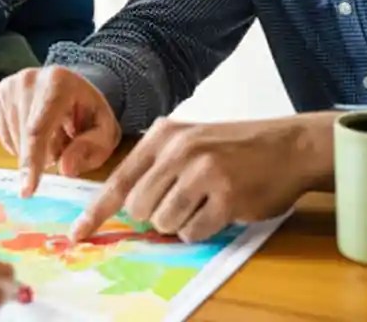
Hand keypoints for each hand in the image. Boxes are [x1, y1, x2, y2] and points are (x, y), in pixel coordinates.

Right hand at [0, 66, 120, 196]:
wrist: (74, 89)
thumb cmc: (90, 113)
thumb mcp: (104, 132)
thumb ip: (91, 149)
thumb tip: (65, 169)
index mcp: (58, 82)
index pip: (39, 129)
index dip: (32, 161)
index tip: (27, 191)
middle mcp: (29, 79)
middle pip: (24, 136)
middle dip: (39, 158)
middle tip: (57, 156)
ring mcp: (10, 86)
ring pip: (14, 139)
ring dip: (33, 152)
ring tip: (54, 138)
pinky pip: (6, 136)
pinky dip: (22, 145)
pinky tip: (40, 134)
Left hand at [71, 113, 337, 243]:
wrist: (288, 145)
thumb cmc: (235, 147)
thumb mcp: (189, 140)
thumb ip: (157, 166)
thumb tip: (124, 205)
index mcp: (163, 135)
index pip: (119, 179)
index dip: (97, 211)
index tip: (78, 232)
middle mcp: (178, 150)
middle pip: (138, 207)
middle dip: (155, 215)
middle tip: (183, 201)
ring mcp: (202, 172)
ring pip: (164, 222)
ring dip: (181, 223)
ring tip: (205, 201)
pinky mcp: (226, 196)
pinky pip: (193, 232)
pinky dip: (203, 229)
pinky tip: (220, 209)